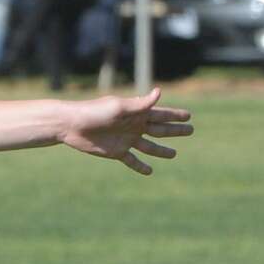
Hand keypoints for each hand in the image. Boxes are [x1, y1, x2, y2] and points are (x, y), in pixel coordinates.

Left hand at [60, 88, 192, 175]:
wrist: (71, 125)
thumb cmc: (94, 112)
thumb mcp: (119, 107)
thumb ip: (140, 104)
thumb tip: (159, 92)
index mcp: (136, 113)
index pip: (161, 114)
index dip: (175, 115)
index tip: (189, 116)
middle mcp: (134, 126)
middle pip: (160, 130)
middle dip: (175, 131)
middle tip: (191, 131)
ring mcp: (126, 139)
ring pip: (149, 147)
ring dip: (161, 151)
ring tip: (174, 154)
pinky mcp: (116, 152)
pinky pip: (132, 161)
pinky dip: (140, 166)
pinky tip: (149, 171)